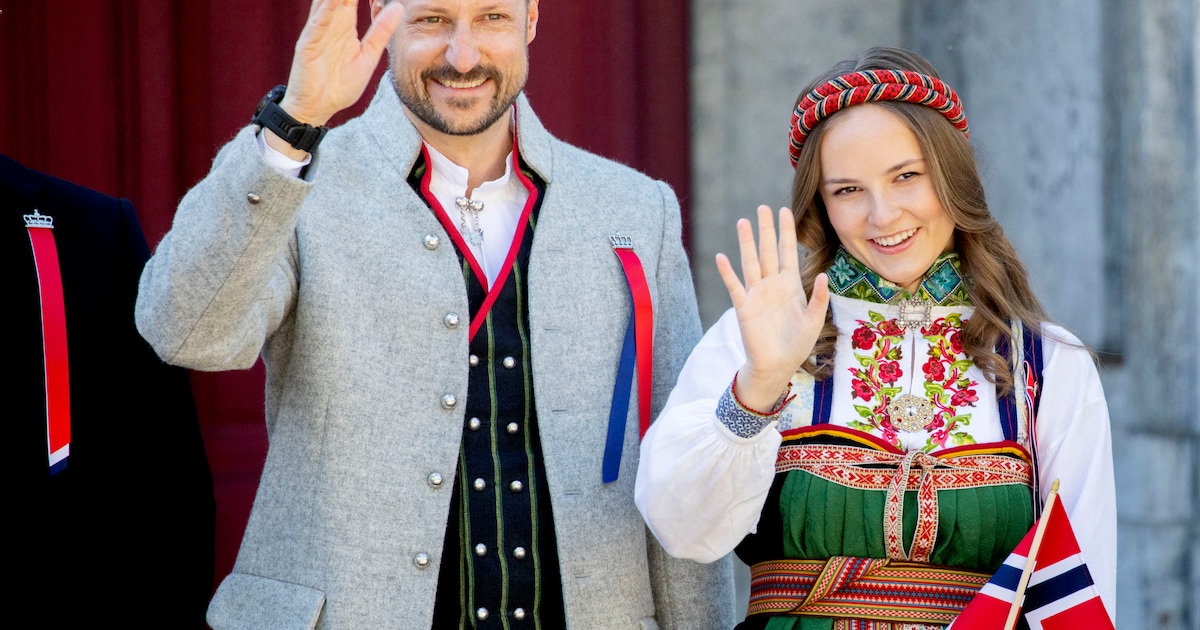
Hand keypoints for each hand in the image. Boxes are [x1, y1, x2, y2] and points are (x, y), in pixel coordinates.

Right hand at [278, 0, 405, 127]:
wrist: (318, 108)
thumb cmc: (339, 84)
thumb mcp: (368, 56)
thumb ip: (381, 32)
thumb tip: (397, 7)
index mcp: (343, 25)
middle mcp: (329, 24)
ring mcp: (317, 33)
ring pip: (327, 3)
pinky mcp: (308, 46)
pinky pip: (318, 25)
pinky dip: (325, 11)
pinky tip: (335, 2)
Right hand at [715, 205, 829, 410]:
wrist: (777, 365)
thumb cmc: (797, 344)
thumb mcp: (814, 320)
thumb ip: (819, 298)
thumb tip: (824, 275)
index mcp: (791, 285)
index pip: (787, 252)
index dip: (786, 232)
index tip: (784, 210)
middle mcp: (772, 285)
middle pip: (767, 251)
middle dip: (766, 229)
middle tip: (762, 207)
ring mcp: (756, 294)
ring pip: (751, 263)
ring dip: (747, 243)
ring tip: (742, 222)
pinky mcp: (744, 307)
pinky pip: (735, 287)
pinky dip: (728, 273)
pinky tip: (722, 257)